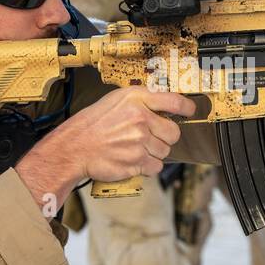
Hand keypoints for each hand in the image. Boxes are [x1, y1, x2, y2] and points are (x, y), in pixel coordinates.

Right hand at [15, 86, 195, 207]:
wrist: (75, 147)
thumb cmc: (93, 124)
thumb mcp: (116, 101)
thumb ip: (142, 101)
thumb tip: (166, 107)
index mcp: (136, 98)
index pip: (174, 101)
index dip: (187, 107)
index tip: (190, 111)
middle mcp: (140, 118)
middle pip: (173, 132)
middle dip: (165, 137)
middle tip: (149, 137)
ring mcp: (139, 141)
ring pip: (165, 151)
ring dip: (154, 152)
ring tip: (134, 148)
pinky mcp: (137, 161)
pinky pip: (156, 166)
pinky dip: (147, 166)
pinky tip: (133, 159)